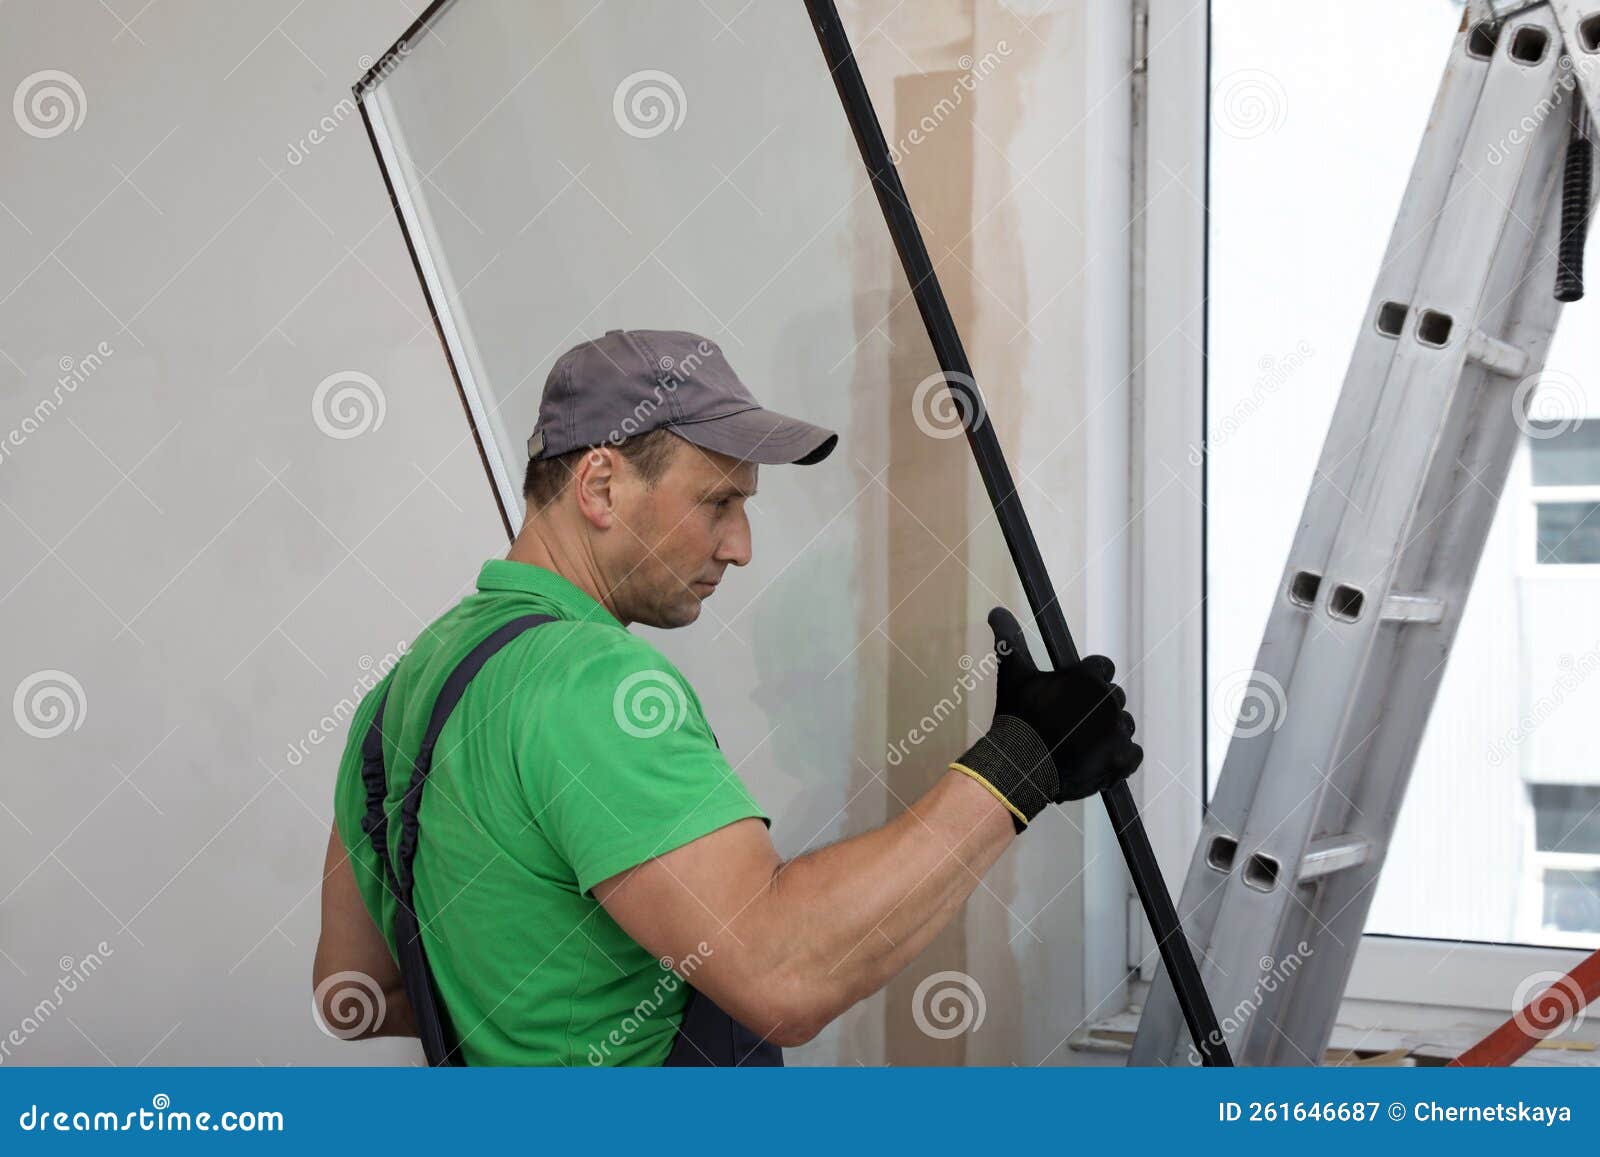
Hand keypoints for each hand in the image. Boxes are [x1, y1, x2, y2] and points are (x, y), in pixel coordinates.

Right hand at [949, 607, 1141, 830]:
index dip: (1087, 681)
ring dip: (1108, 734)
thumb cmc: (1016, 720)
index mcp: (1087, 678)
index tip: (1072, 695)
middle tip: (1071, 725)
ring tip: (1079, 746)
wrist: (1020, 768)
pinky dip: (1118, 760)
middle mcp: (1107, 701)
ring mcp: (1117, 731)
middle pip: (1113, 698)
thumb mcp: (1013, 676)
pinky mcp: (1124, 759)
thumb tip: (997, 611)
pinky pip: (1132, 755)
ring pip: (1122, 726)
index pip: (1102, 667)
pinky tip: (1094, 762)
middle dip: (1096, 709)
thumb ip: (1011, 640)